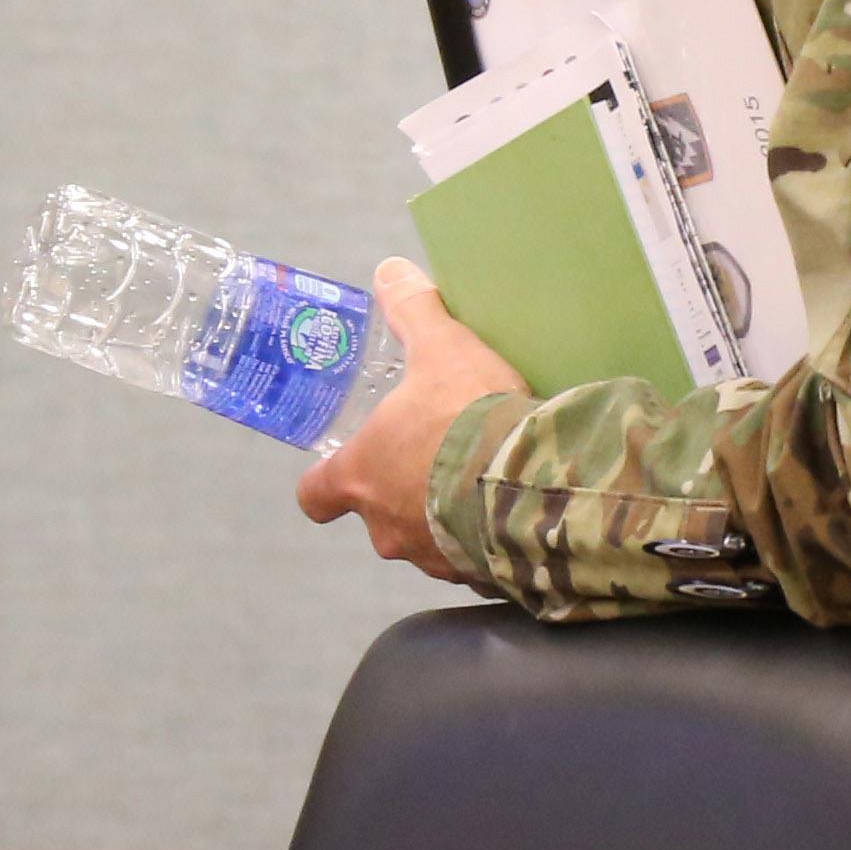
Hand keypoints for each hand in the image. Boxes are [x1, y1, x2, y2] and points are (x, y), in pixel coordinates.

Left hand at [291, 260, 516, 583]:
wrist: (536, 483)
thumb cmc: (467, 416)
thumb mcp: (440, 349)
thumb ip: (413, 311)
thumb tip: (391, 271)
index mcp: (360, 478)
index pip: (314, 495)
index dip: (324, 482)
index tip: (339, 466)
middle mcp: (387, 529)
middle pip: (377, 516)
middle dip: (401, 491)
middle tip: (434, 457)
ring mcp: (434, 559)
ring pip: (429, 540)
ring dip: (447, 516)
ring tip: (483, 479)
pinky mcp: (483, 578)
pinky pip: (477, 561)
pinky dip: (489, 539)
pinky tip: (515, 509)